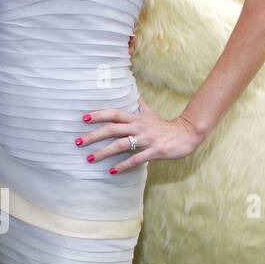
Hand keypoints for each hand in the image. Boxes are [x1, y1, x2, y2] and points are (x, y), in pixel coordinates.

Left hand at [76, 97, 202, 172]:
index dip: (99, 114)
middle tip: (77, 142)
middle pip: (112, 129)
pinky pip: (136, 159)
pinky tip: (111, 171)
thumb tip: (133, 92)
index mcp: (136, 118)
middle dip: (93, 135)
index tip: (83, 118)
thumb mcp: (150, 113)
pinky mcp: (154, 151)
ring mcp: (146, 139)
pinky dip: (123, 165)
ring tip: (89, 159)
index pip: (114, 113)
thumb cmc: (164, 126)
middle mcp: (139, 127)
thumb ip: (139, 104)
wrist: (187, 134)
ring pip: (121, 144)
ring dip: (103, 152)